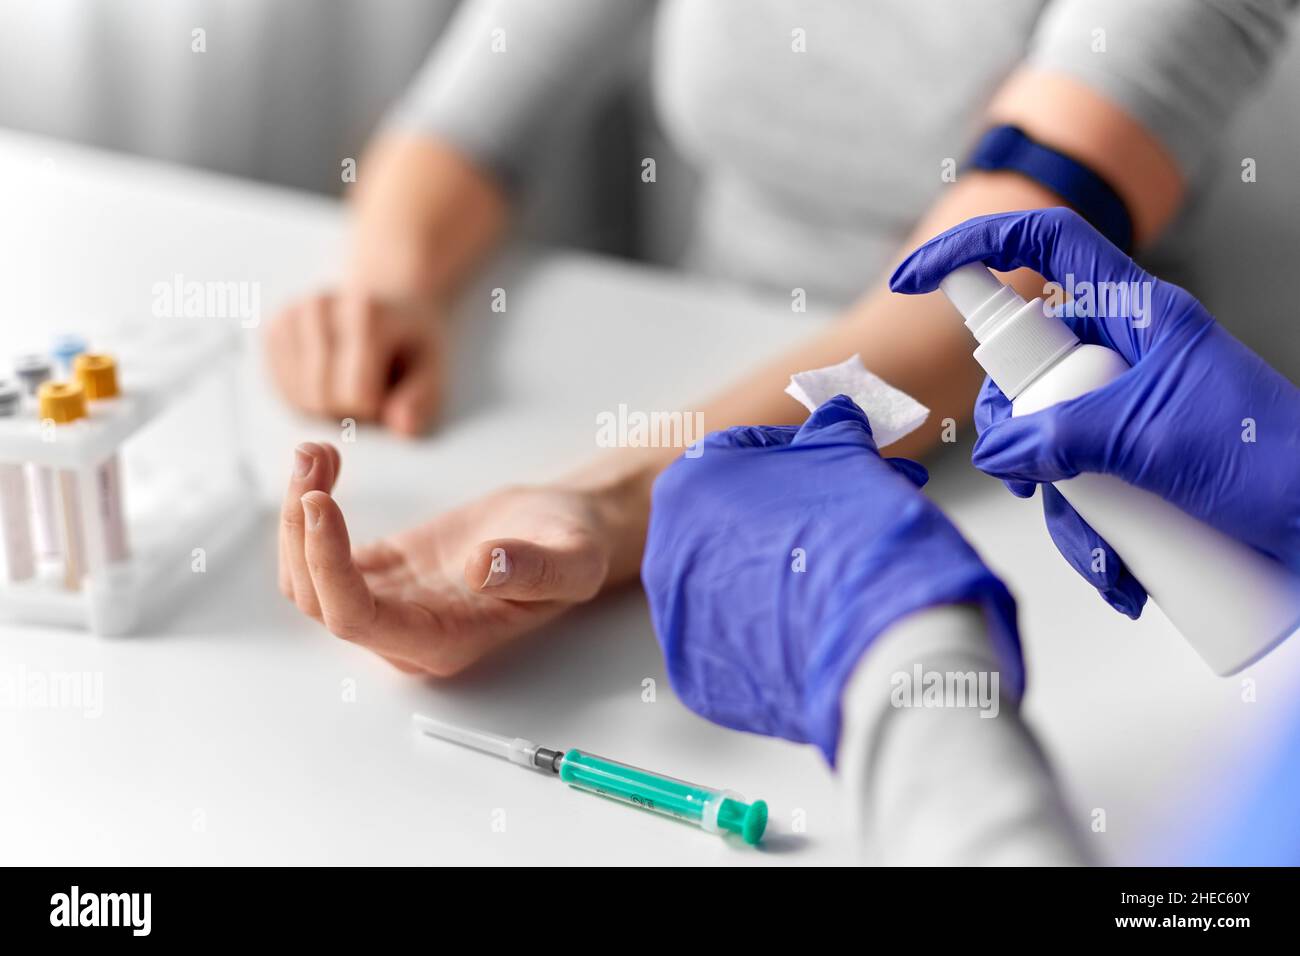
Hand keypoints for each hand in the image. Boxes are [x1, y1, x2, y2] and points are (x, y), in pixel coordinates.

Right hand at [264, 291, 444, 436]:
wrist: (384, 302)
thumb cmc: (409, 342)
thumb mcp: (433, 367)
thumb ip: (422, 400)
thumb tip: (402, 427)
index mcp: (367, 314)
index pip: (356, 397)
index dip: (376, 409)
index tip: (389, 391)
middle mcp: (321, 306)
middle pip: (321, 400)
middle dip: (348, 411)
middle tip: (370, 387)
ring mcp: (291, 314)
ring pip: (298, 400)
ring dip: (326, 406)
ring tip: (349, 378)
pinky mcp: (272, 328)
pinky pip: (282, 391)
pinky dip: (306, 397)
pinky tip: (327, 375)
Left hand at [278, 442, 624, 675]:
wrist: (566, 532)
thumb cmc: (572, 549)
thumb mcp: (572, 559)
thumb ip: (532, 570)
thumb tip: (481, 568)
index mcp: (442, 641)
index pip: (357, 620)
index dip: (327, 566)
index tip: (321, 503)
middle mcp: (404, 635)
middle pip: (317, 599)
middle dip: (301, 529)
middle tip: (313, 458)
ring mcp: (387, 604)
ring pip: (307, 577)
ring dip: (297, 516)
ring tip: (314, 453)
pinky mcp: (380, 572)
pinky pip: (321, 553)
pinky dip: (310, 510)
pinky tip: (325, 464)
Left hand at [640, 396, 1020, 763]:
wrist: (875, 639)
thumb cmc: (855, 533)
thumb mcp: (849, 454)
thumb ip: (833, 431)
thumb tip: (837, 418)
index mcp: (688, 484)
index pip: (746, 453)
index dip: (804, 457)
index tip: (844, 467)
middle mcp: (664, 552)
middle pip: (735, 522)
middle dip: (792, 516)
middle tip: (850, 521)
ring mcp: (677, 622)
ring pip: (733, 584)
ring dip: (781, 574)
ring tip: (840, 577)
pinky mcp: (698, 679)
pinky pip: (737, 645)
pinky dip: (774, 635)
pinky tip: (818, 628)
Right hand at [890, 207, 1299, 616]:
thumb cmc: (1277, 463)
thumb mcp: (1152, 438)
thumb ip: (1060, 434)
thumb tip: (997, 451)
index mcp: (1139, 315)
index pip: (1045, 246)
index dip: (974, 248)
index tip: (914, 280)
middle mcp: (1128, 356)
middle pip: (1028, 367)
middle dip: (1015, 432)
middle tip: (1030, 477)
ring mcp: (1130, 411)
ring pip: (1047, 438)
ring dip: (1062, 504)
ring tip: (1103, 548)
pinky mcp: (1138, 463)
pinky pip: (1082, 487)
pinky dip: (1090, 535)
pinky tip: (1122, 572)